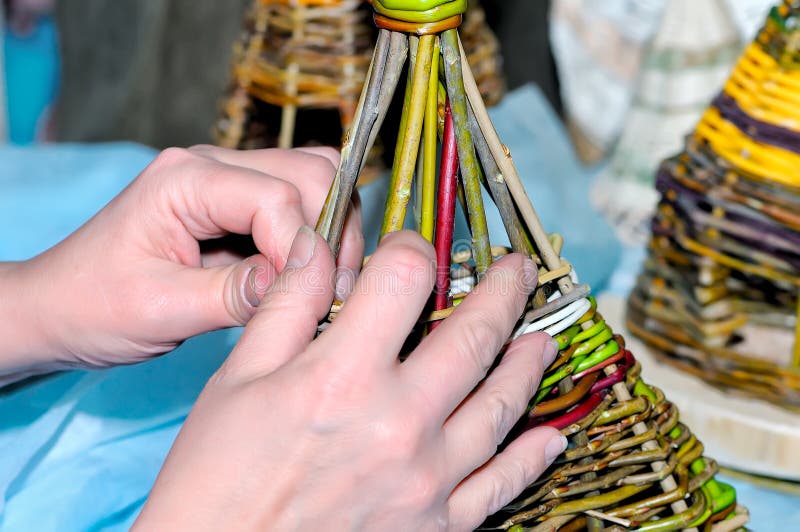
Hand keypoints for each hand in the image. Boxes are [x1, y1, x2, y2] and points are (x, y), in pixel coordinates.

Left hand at [0, 146, 362, 380]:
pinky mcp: (237, 204)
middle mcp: (213, 166)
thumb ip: (233, 294)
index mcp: (185, 180)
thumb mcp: (159, 310)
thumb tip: (303, 282)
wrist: (59, 306)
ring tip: (322, 285)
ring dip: (329, 232)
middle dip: (332, 233)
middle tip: (332, 292)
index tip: (314, 299)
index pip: (278, 197)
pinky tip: (304, 278)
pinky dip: (314, 239)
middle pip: (312, 173)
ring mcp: (228, 180)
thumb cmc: (92, 306)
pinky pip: (298, 206)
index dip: (305, 249)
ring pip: (315, 182)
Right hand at [136, 229, 564, 530]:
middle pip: (472, 337)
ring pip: (499, 406)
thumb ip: (286, 307)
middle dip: (503, 293)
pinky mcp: (438, 526)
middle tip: (521, 271)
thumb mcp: (236, 382)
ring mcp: (426, 478)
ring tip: (541, 341)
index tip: (414, 248)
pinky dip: (530, 459)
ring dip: (527, 366)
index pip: (403, 281)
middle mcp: (397, 422)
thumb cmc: (215, 482)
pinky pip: (500, 486)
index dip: (412, 249)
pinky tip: (549, 438)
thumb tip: (317, 244)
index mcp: (342, 376)